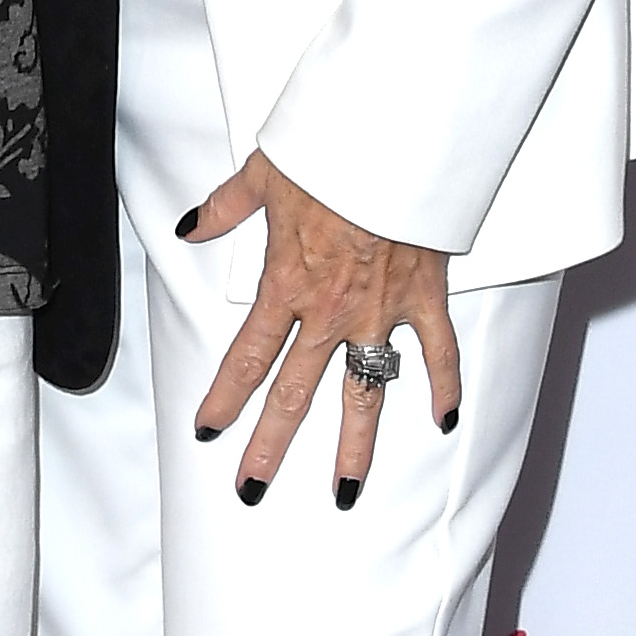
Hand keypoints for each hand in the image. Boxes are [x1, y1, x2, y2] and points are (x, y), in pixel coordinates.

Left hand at [182, 153, 460, 510]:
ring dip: (354, 447)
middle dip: (270, 445)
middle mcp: (329, 312)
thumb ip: (227, 207)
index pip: (246, 357)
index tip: (208, 430)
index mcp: (286, 285)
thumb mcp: (263, 175)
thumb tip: (191, 225)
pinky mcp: (423, 299)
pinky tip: (444, 422)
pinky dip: (444, 387)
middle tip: (252, 488)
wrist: (392, 144)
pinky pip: (438, 354)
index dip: (224, 398)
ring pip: (364, 394)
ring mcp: (379, 313)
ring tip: (344, 491)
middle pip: (294, 393)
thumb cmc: (326, 154)